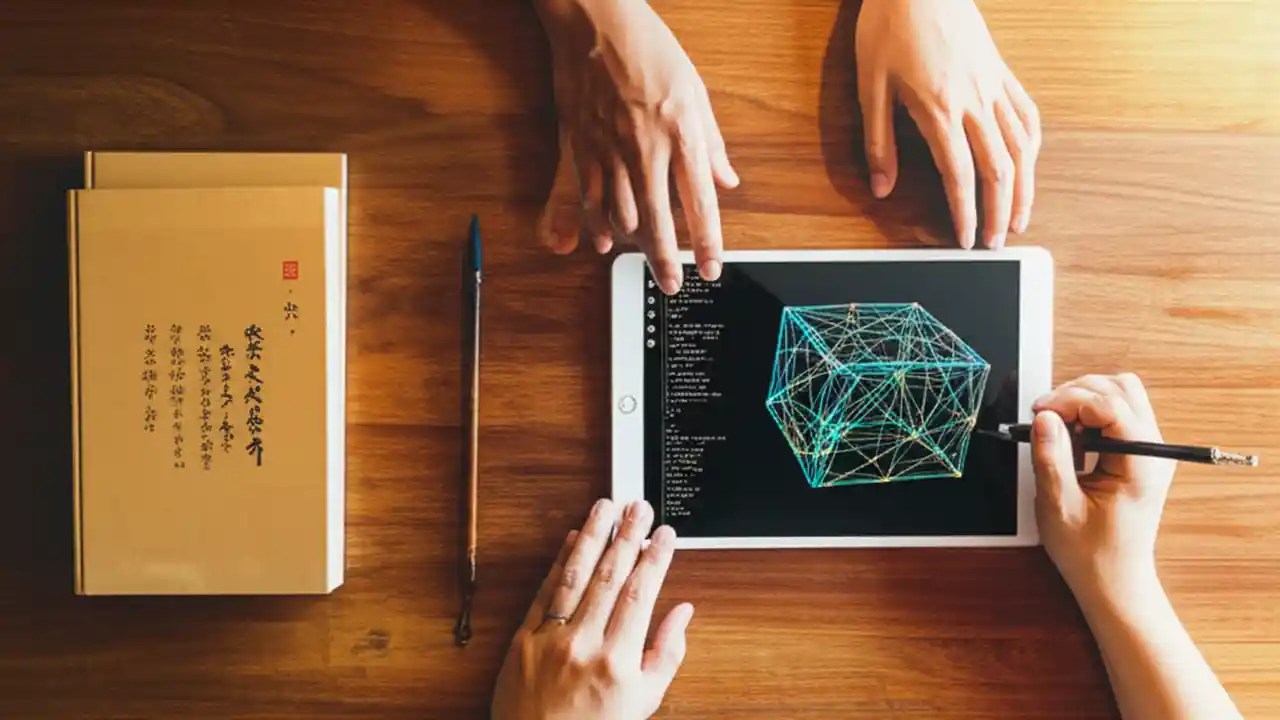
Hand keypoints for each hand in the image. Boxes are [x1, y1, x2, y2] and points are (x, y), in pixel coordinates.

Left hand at [492, 499, 692, 719]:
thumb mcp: (644, 701)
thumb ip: (667, 653)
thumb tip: (683, 612)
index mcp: (618, 661)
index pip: (642, 594)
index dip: (655, 558)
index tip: (665, 534)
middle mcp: (583, 645)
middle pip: (610, 576)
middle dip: (627, 535)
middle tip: (638, 506)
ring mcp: (550, 639)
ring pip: (575, 575)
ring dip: (593, 535)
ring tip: (605, 507)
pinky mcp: (523, 639)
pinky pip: (545, 591)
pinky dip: (559, 562)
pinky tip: (572, 539)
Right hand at [535, 0, 738, 294]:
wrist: (596, 24)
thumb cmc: (648, 50)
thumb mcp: (696, 91)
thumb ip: (711, 143)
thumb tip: (726, 180)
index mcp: (682, 134)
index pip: (700, 203)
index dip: (707, 243)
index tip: (711, 268)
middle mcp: (647, 149)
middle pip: (659, 222)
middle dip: (666, 261)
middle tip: (670, 285)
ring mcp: (611, 151)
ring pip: (622, 216)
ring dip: (634, 245)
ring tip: (644, 260)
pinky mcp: (582, 147)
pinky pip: (589, 199)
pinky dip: (597, 225)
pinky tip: (604, 240)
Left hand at [856, 0, 1040, 248]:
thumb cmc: (890, 26)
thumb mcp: (870, 86)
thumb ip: (878, 141)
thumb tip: (882, 186)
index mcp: (939, 108)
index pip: (959, 174)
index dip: (964, 213)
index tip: (965, 241)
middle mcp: (974, 100)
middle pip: (998, 169)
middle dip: (998, 212)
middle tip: (996, 243)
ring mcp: (993, 85)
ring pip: (1021, 146)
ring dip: (1024, 188)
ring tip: (1019, 218)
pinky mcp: (1002, 71)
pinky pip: (1027, 114)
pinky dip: (1032, 146)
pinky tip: (1029, 165)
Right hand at [1030, 374, 1174, 601]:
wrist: (1114, 579)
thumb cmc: (1090, 552)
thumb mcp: (1059, 507)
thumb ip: (1051, 458)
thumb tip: (1044, 418)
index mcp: (1140, 466)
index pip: (1111, 406)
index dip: (1070, 400)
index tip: (1039, 413)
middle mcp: (1153, 451)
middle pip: (1121, 389)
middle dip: (1076, 393)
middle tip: (1044, 418)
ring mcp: (1149, 450)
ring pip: (1120, 394)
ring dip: (1082, 400)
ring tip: (1056, 426)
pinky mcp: (1138, 452)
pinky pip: (1117, 413)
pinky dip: (1088, 414)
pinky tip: (1070, 437)